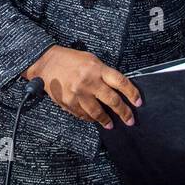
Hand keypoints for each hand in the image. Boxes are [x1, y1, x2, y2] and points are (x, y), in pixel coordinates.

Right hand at [24, 45, 140, 128]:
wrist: (46, 62)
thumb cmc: (70, 59)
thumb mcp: (91, 59)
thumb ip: (104, 73)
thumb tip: (118, 87)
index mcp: (97, 68)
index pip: (120, 82)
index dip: (132, 93)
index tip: (138, 102)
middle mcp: (89, 82)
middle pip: (112, 100)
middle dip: (124, 112)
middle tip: (130, 120)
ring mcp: (78, 94)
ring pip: (97, 112)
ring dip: (106, 120)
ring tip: (111, 124)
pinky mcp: (68, 103)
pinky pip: (83, 115)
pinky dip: (90, 118)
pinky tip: (94, 119)